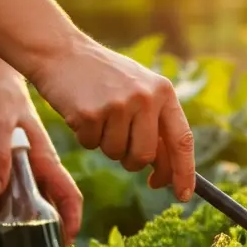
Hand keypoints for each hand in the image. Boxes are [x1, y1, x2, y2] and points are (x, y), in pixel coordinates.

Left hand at [0, 70, 83, 240]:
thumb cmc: (2, 97)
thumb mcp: (1, 123)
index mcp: (45, 161)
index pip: (68, 195)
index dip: (73, 219)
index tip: (70, 244)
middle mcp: (33, 171)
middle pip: (46, 208)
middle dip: (46, 233)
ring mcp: (12, 172)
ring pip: (19, 206)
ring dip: (14, 227)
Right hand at [30, 36, 194, 201]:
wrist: (61, 52)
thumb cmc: (104, 77)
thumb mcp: (140, 89)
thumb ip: (156, 123)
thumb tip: (169, 171)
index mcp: (163, 92)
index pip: (182, 140)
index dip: (184, 172)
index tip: (183, 195)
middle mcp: (145, 98)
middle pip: (145, 156)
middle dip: (134, 163)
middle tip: (124, 154)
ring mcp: (118, 105)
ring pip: (117, 154)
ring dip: (107, 145)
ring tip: (100, 118)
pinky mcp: (90, 113)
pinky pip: (91, 145)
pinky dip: (86, 137)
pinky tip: (82, 113)